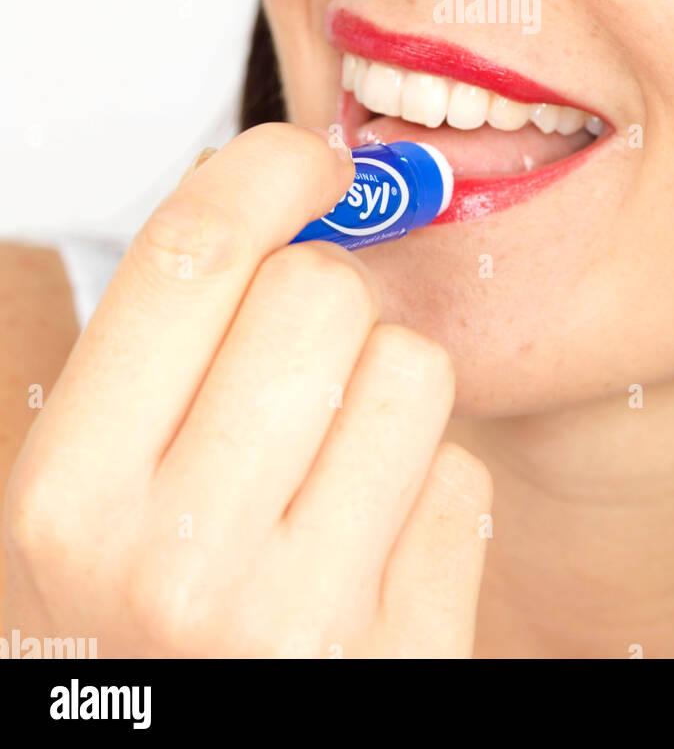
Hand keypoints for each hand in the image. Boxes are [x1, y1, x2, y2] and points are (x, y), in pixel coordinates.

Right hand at [2, 123, 490, 657]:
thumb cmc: (131, 639)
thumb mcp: (68, 511)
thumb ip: (108, 353)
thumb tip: (154, 197)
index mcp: (69, 499)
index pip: (188, 256)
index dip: (264, 170)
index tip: (302, 160)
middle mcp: (177, 562)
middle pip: (319, 293)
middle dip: (324, 299)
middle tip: (299, 364)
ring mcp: (303, 619)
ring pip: (410, 368)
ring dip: (386, 394)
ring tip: (332, 467)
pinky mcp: (411, 655)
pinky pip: (463, 473)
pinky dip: (430, 490)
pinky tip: (374, 547)